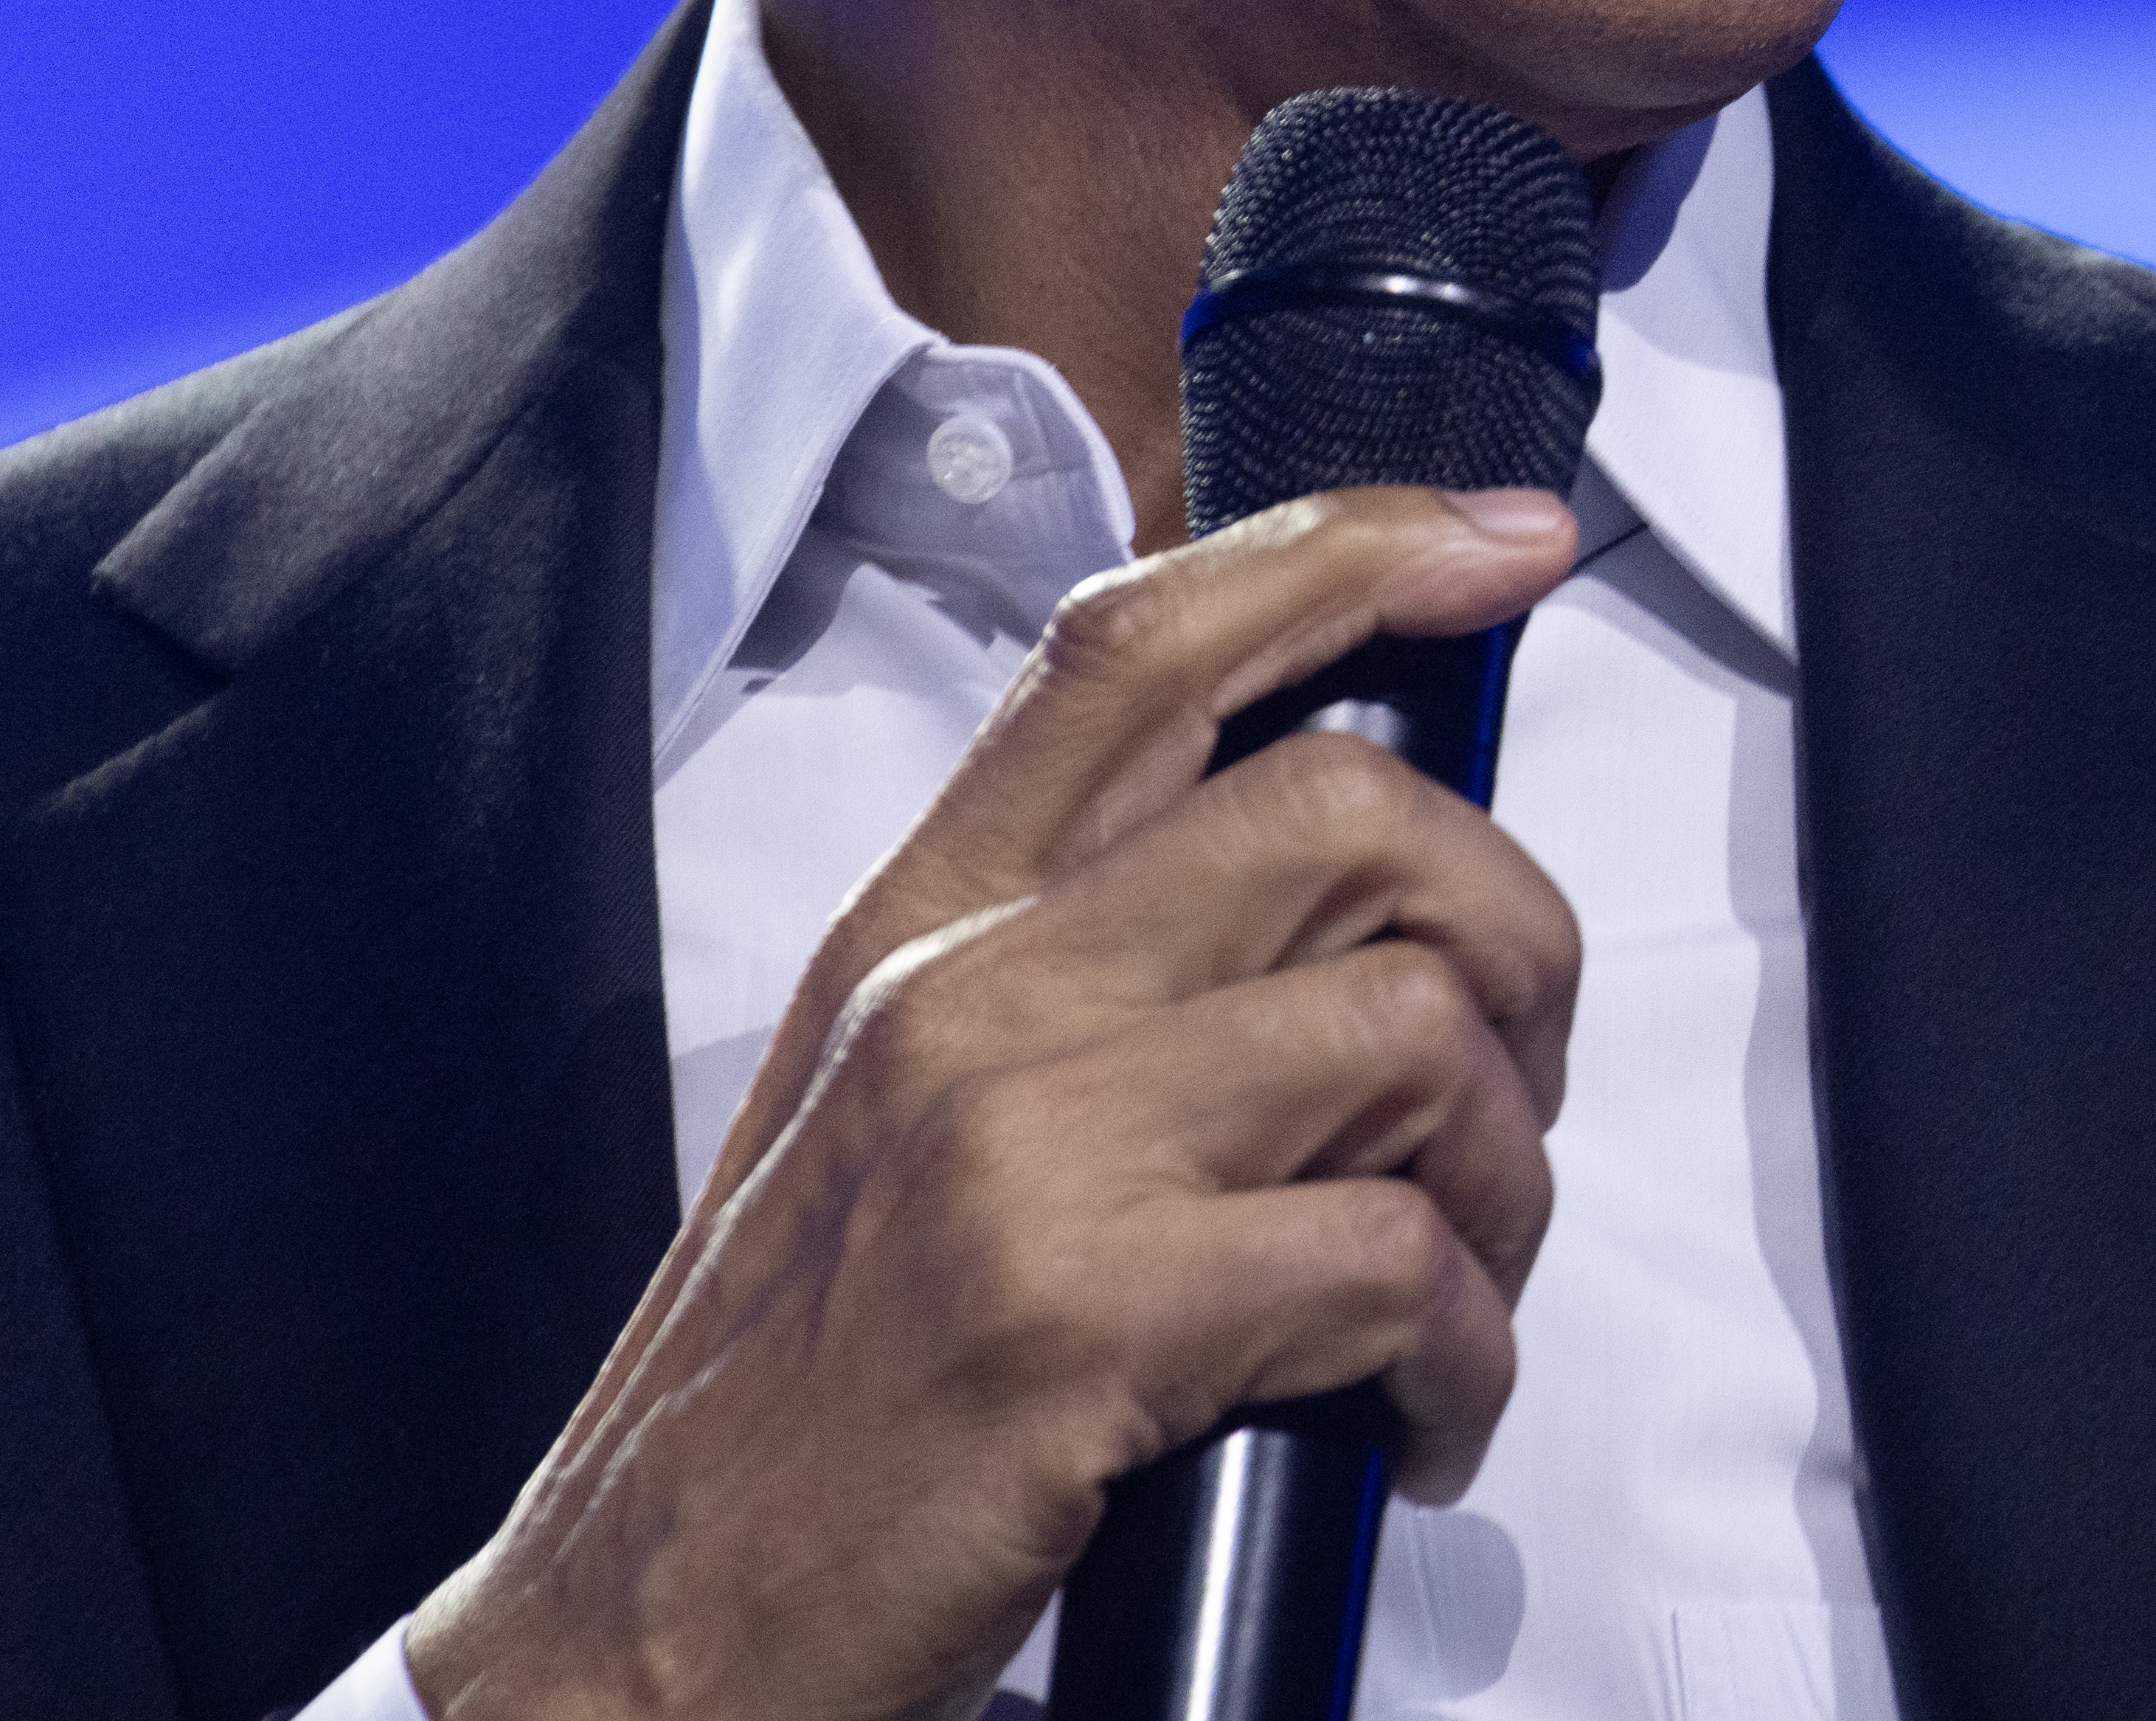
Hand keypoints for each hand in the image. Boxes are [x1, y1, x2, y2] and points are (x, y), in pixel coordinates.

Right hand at [405, 481, 1590, 1720]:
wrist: (640, 1634)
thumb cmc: (795, 1401)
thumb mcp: (888, 1111)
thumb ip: (1065, 968)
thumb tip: (1313, 897)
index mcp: (920, 922)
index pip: (1145, 644)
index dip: (1356, 551)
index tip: (1505, 544)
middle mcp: (967, 992)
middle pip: (1353, 817)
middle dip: (1515, 946)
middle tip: (1509, 1098)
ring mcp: (1021, 1146)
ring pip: (1416, 1037)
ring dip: (1506, 1189)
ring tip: (1453, 1303)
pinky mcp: (1081, 1317)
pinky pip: (1399, 1265)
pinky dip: (1463, 1363)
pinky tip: (1413, 1427)